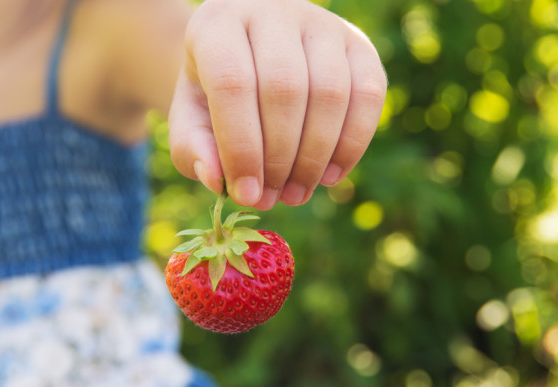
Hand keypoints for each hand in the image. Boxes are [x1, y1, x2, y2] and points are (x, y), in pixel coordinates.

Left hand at [168, 0, 386, 208]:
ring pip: (330, 92)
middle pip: (285, 89)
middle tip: (272, 198)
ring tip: (295, 193)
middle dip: (280, 158)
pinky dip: (352, 145)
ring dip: (314, 157)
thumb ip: (192, 150)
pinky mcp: (357, 43)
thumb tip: (218, 180)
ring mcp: (321, 22)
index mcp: (218, 25)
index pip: (233, 83)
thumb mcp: (188, 121)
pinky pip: (368, 95)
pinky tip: (329, 176)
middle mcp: (272, 10)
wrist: (247, 58)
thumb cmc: (212, 96)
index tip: (246, 194)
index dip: (242, 147)